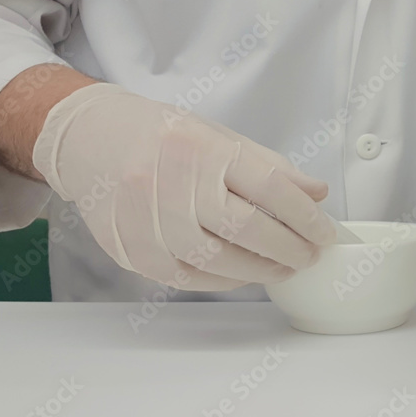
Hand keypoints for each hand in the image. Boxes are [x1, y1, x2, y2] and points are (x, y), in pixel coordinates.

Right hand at [32, 84, 335, 290]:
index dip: (305, 216)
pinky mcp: (130, 249)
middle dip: (288, 248)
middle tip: (311, 255)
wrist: (89, 139)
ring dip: (260, 270)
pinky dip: (223, 280)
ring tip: (284, 267)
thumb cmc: (161, 136)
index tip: (325, 232)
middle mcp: (172, 182)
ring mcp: (146, 219)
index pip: (269, 187)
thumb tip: (315, 195)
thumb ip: (270, 167)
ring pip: (217, 260)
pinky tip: (244, 273)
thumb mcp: (220, 136)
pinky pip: (187, 278)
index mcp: (202, 147)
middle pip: (246, 228)